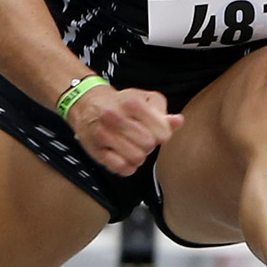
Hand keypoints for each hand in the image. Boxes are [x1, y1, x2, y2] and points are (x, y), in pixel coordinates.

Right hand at [67, 86, 183, 175]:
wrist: (88, 104)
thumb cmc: (121, 102)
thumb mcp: (144, 99)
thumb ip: (162, 111)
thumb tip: (178, 121)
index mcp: (132, 103)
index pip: (162, 131)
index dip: (163, 134)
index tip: (158, 132)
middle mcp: (115, 117)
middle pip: (149, 145)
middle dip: (150, 144)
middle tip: (142, 138)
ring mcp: (103, 134)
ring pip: (136, 158)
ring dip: (139, 156)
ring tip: (133, 147)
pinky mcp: (95, 150)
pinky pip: (121, 168)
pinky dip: (127, 166)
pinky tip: (124, 156)